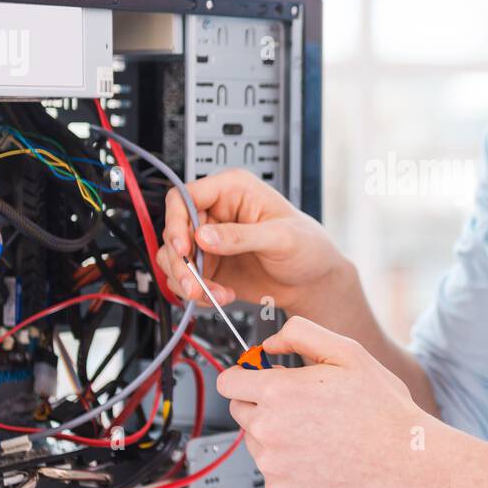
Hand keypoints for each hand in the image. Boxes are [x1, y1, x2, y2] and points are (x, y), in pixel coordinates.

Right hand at [157, 168, 345, 312]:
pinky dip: (196, 292)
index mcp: (233, 190)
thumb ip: (241, 236)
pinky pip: (185, 278)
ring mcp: (210, 241)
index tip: (184, 248)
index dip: (177, 221)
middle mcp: (216, 213)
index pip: (184, 197)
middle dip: (180, 261)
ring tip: (212, 295)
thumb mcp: (280, 238)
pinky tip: (221, 297)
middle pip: (174, 230)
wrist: (313, 281)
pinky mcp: (210, 265)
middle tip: (193, 284)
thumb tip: (204, 236)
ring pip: (174, 257)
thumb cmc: (308, 247)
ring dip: (187, 280)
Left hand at [215, 316, 431, 487]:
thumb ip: (300, 334)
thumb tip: (270, 343)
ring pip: (256, 442)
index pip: (228, 382)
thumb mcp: (347, 352)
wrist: (404, 460)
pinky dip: (288, 465)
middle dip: (262, 403)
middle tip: (300, 404)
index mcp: (278, 392)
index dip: (244, 375)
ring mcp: (273, 464)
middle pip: (239, 410)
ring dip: (275, 435)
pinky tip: (319, 456)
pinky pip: (272, 472)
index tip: (258, 378)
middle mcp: (268, 429)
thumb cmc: (382, 409)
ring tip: (317, 432)